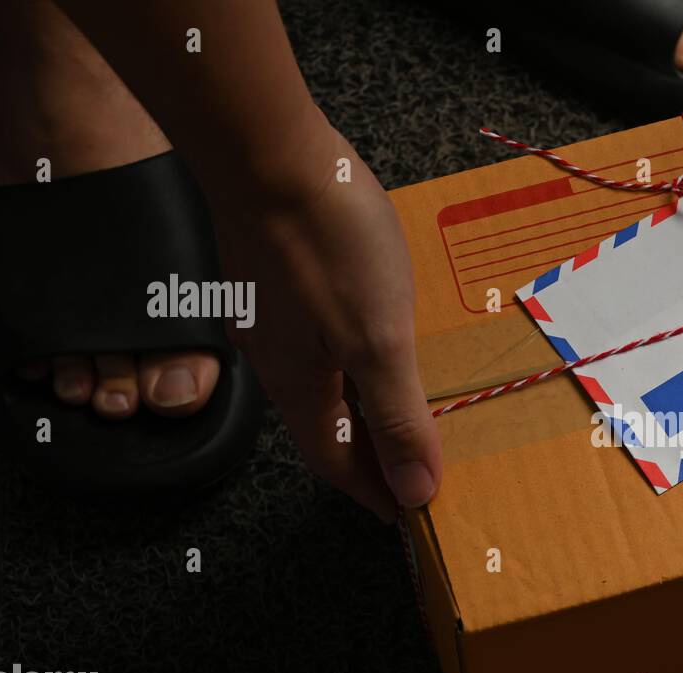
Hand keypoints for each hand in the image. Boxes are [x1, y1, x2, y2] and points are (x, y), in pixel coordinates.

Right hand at [218, 122, 442, 521]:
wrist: (266, 147)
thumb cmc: (323, 241)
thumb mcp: (377, 341)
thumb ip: (397, 416)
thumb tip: (416, 490)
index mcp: (297, 386)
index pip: (336, 461)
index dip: (373, 491)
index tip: (405, 514)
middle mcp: (276, 359)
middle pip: (327, 426)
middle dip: (369, 455)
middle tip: (412, 470)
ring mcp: (274, 315)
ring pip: (324, 382)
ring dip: (363, 406)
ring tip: (404, 415)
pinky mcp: (282, 276)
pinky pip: (322, 340)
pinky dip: (353, 360)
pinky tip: (376, 343)